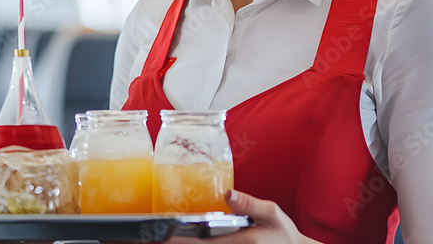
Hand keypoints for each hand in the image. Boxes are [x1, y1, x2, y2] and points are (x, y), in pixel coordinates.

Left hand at [168, 189, 320, 243]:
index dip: (179, 239)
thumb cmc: (282, 233)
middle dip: (174, 243)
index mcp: (241, 242)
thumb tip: (228, 193)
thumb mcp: (272, 214)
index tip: (160, 235)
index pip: (203, 242)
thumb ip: (250, 204)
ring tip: (156, 240)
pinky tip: (178, 239)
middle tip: (149, 238)